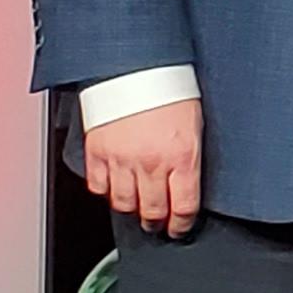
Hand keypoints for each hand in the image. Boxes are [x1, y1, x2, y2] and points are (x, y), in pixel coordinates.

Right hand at [84, 98, 203, 235]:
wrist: (135, 64)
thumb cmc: (170, 87)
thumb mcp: (195, 123)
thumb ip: (191, 156)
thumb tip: (190, 182)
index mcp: (182, 156)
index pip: (184, 207)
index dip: (182, 224)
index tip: (180, 228)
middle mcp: (152, 163)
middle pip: (152, 211)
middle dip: (157, 223)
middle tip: (158, 224)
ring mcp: (122, 159)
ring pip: (123, 204)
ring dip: (131, 210)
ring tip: (136, 208)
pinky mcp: (98, 152)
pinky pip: (98, 186)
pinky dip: (106, 190)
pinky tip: (114, 186)